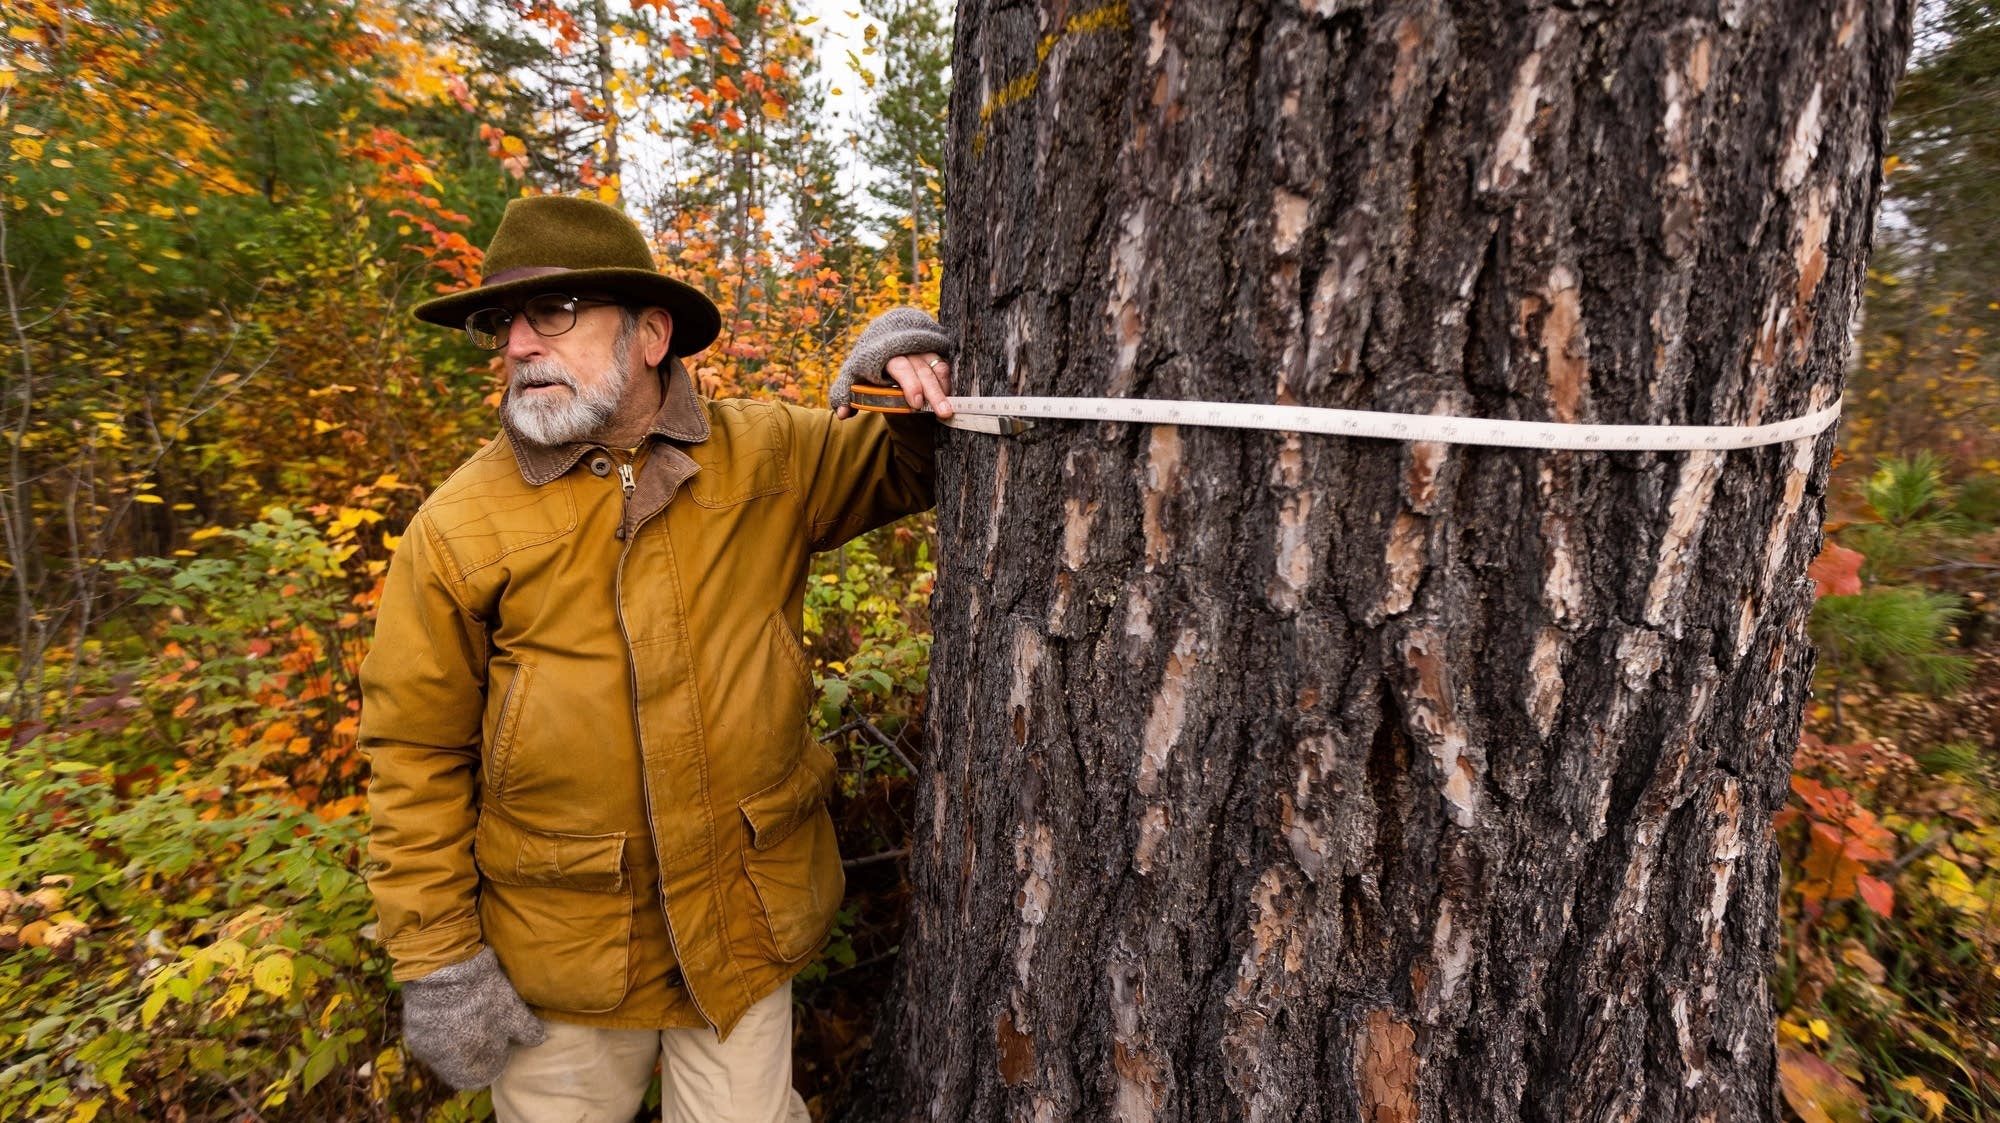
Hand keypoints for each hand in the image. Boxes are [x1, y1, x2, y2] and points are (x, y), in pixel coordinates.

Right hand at [401, 947, 545, 1090]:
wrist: (444, 969)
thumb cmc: (483, 994)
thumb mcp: (513, 1011)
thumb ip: (527, 1030)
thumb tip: (539, 1039)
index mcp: (466, 1064)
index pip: (476, 1080)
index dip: (491, 1065)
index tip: (499, 1048)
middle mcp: (442, 1062)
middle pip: (458, 1068)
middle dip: (472, 1056)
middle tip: (485, 1033)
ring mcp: (425, 1047)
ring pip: (443, 1054)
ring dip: (455, 1044)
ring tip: (468, 1020)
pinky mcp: (412, 1030)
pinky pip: (429, 1038)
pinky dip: (440, 1031)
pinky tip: (451, 1013)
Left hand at [836, 351, 952, 419]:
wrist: (883, 338)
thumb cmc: (866, 363)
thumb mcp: (852, 375)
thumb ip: (845, 394)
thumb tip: (842, 414)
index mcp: (883, 354)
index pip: (900, 367)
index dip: (910, 384)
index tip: (916, 403)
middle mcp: (905, 349)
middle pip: (922, 370)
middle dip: (933, 392)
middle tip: (942, 412)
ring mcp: (921, 349)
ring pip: (936, 367)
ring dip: (943, 388)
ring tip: (949, 409)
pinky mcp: (933, 351)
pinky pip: (944, 365)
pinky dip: (947, 381)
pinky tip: (949, 397)